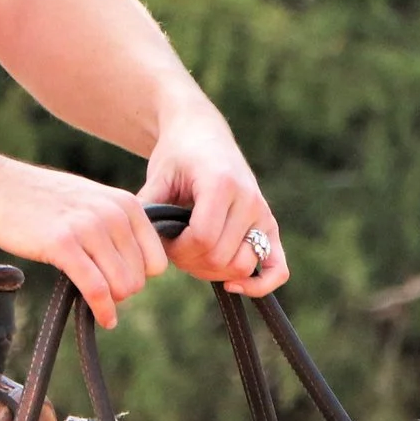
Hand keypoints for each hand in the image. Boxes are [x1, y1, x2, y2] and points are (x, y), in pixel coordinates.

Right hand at [0, 160, 167, 327]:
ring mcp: (88, 228)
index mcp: (125, 203)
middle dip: (122, 290)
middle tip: (99, 288)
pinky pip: (98, 291)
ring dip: (111, 301)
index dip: (139, 276)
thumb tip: (142, 266)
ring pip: (124, 286)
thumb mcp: (91, 201)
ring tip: (96, 298)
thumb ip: (118, 226)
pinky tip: (103, 318)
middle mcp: (112, 214)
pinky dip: (103, 310)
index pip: (157, 261)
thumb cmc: (41, 200)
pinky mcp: (63, 245)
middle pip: (140, 278)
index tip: (118, 278)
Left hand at [139, 107, 287, 296]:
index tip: (164, 241)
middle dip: (192, 262)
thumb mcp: (158, 176)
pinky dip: (259, 285)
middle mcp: (249, 200)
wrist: (204, 135)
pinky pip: (277, 270)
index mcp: (221, 184)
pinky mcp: (271, 227)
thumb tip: (142, 245)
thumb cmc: (178, 156)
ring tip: (196, 256)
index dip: (178, 251)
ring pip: (242, 267)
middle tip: (175, 250)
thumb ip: (149, 210)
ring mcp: (263, 215)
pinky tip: (233, 285)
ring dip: (214, 272)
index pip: (203, 239)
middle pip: (221, 258)